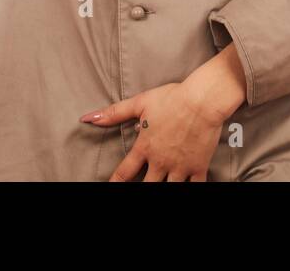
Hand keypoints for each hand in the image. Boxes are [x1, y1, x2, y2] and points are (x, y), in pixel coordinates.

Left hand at [80, 81, 227, 181]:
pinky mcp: (198, 166)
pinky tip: (185, 187)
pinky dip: (190, 189)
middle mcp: (160, 161)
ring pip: (168, 190)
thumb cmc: (172, 98)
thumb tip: (87, 118)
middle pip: (146, 187)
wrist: (202, 100)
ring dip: (163, 189)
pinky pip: (195, 187)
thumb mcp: (139, 103)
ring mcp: (180, 166)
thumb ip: (113, 113)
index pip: (124, 172)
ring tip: (160, 187)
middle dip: (140, 190)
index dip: (115, 183)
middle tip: (137, 189)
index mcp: (145, 147)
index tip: (110, 187)